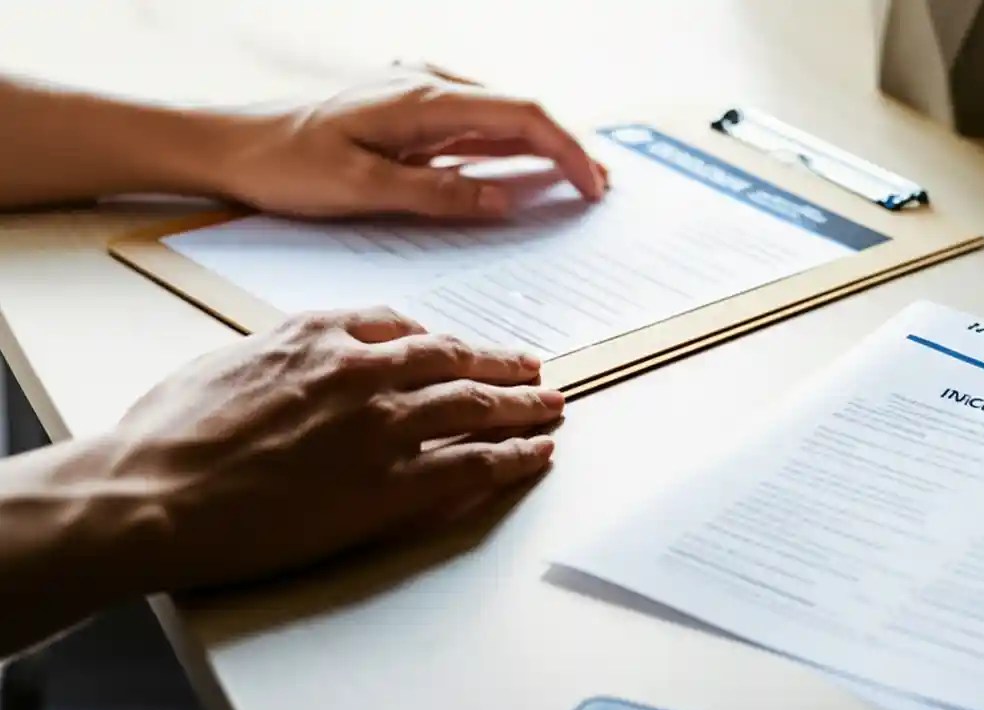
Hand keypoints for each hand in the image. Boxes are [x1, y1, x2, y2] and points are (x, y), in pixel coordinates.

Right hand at [104, 306, 564, 590]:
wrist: (153, 493)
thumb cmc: (169, 434)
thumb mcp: (225, 363)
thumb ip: (280, 354)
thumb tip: (299, 361)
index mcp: (322, 335)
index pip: (403, 327)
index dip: (442, 338)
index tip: (460, 345)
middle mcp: (365, 371)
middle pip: (455, 358)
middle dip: (500, 362)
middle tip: (532, 367)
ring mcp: (385, 426)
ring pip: (477, 404)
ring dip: (523, 405)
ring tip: (551, 405)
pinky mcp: (395, 485)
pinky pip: (476, 463)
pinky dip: (516, 455)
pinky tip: (537, 453)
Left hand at [218, 68, 607, 218]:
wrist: (232, 143)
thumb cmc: (287, 165)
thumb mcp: (362, 188)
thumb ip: (438, 193)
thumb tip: (505, 198)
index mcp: (423, 99)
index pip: (521, 113)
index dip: (568, 148)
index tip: (594, 186)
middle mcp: (427, 85)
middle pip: (519, 108)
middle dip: (567, 147)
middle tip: (599, 189)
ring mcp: (417, 94)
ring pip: (499, 114)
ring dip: (540, 145)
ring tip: (575, 180)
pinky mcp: (406, 110)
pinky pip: (472, 123)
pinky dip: (506, 144)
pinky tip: (518, 168)